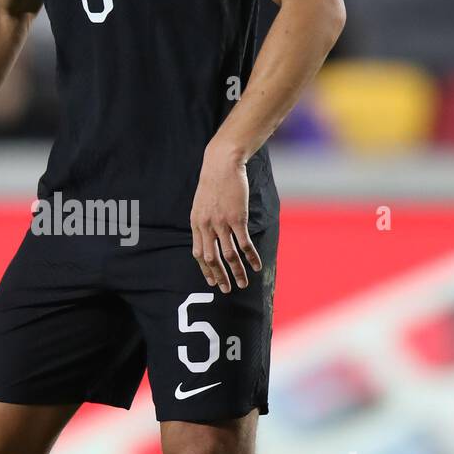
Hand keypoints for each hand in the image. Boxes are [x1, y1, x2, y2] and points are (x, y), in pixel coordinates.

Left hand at [190, 147, 261, 292]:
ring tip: (244, 284)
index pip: (198, 253)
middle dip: (220, 277)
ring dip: (237, 272)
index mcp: (196, 223)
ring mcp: (221, 223)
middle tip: (227, 290)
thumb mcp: (202, 203)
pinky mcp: (237, 218)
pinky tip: (257, 265)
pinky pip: (244, 243)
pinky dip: (251, 257)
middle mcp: (206, 226)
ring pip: (229, 254)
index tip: (211, 281)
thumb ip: (204, 220)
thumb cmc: (214, 181)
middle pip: (212, 258)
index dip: (205, 269)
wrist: (222, 163)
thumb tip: (210, 234)